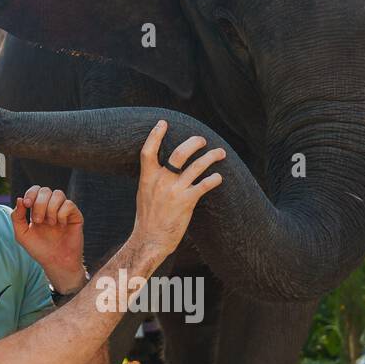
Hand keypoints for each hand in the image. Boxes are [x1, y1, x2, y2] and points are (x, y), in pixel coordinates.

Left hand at [12, 187, 86, 292]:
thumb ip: (17, 217)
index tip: (27, 205)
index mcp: (38, 209)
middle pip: (45, 190)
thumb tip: (20, 198)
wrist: (56, 263)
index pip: (36, 190)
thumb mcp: (22, 234)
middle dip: (40, 204)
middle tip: (39, 221)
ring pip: (58, 194)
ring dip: (51, 209)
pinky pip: (69, 204)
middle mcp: (52, 207)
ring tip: (51, 224)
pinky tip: (62, 226)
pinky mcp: (75, 216)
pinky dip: (62, 214)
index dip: (31, 193)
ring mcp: (64, 211)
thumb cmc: (39, 249)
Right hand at [131, 120, 224, 263]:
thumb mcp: (144, 194)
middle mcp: (161, 181)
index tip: (163, 123)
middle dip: (193, 143)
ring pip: (197, 166)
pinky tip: (218, 177)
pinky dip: (213, 179)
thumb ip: (153, 179)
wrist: (150, 240)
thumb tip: (163, 168)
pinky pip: (204, 185)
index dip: (155, 135)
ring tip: (220, 152)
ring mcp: (175, 190)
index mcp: (148, 178)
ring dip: (211, 157)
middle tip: (202, 140)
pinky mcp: (187, 201)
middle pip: (179, 153)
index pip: (148, 151)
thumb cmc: (148, 219)